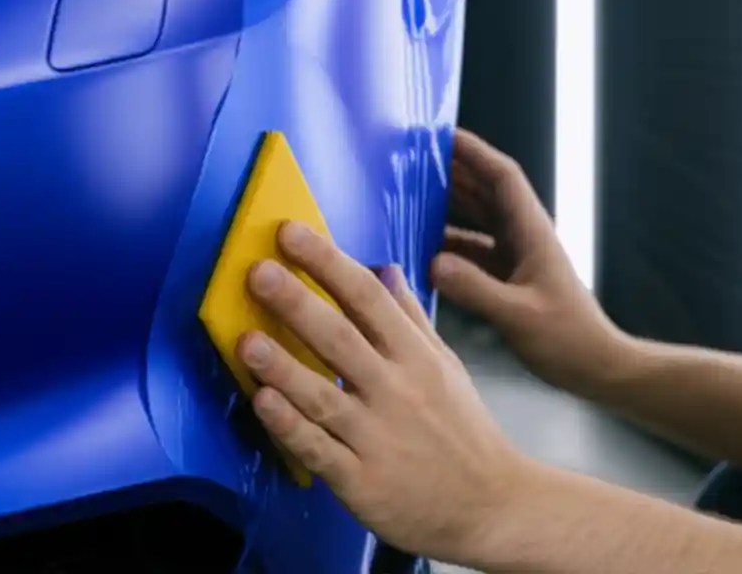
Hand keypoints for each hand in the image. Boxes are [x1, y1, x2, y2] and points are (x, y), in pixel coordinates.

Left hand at [236, 221, 530, 563]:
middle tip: (258, 272)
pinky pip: (318, 449)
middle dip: (297, 302)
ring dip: (282, 366)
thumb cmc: (463, 432)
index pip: (367, 298)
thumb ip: (410, 318)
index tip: (290, 233)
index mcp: (415, 357)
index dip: (327, 263)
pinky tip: (262, 403)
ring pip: (322, 396)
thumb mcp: (446, 367)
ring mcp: (377, 437)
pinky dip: (290, 426)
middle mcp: (396, 391)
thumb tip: (384, 268)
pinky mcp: (361, 480)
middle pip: (340, 339)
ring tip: (247, 339)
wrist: (494, 508)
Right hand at [433, 128, 635, 394]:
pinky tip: (421, 247)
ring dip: (447, 203)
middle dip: (452, 169)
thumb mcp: (518, 316)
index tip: (439, 133)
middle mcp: (523, 236)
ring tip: (408, 193)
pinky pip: (472, 249)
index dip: (472, 151)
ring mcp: (516, 256)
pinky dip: (447, 243)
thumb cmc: (568, 340)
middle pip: (484, 190)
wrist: (597, 368)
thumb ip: (475, 290)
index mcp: (531, 233)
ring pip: (476, 218)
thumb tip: (433, 262)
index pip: (501, 177)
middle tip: (411, 157)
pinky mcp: (509, 277)